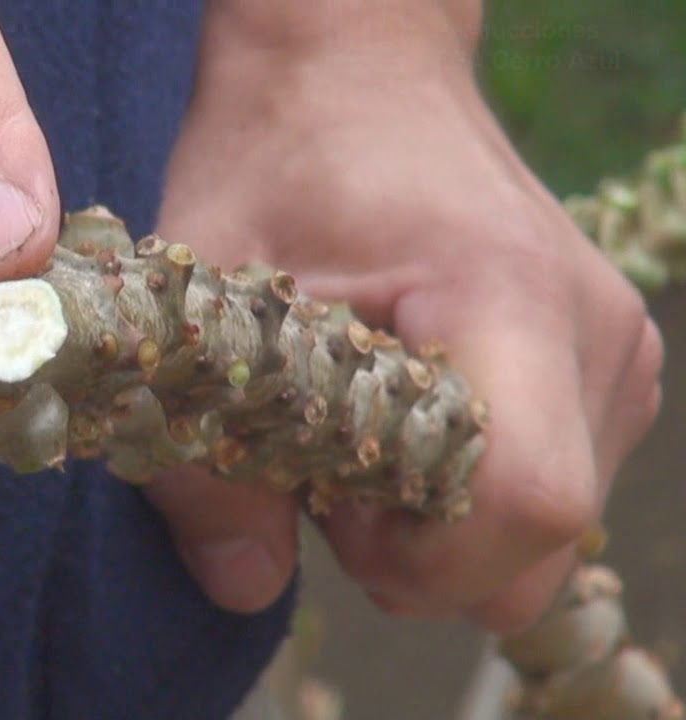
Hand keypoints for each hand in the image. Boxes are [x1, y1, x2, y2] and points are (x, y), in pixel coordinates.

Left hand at [145, 1, 661, 632]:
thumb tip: (243, 588)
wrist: (354, 74)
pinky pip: (545, 485)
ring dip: (432, 519)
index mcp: (503, 298)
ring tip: (353, 425)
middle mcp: (590, 333)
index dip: (423, 555)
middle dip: (414, 550)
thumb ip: (207, 453)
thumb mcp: (207, 294)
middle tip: (321, 463)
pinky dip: (462, 488)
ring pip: (543, 530)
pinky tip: (399, 417)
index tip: (330, 515)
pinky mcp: (602, 366)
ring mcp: (612, 351)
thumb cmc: (278, 157)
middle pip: (539, 542)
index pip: (524, 502)